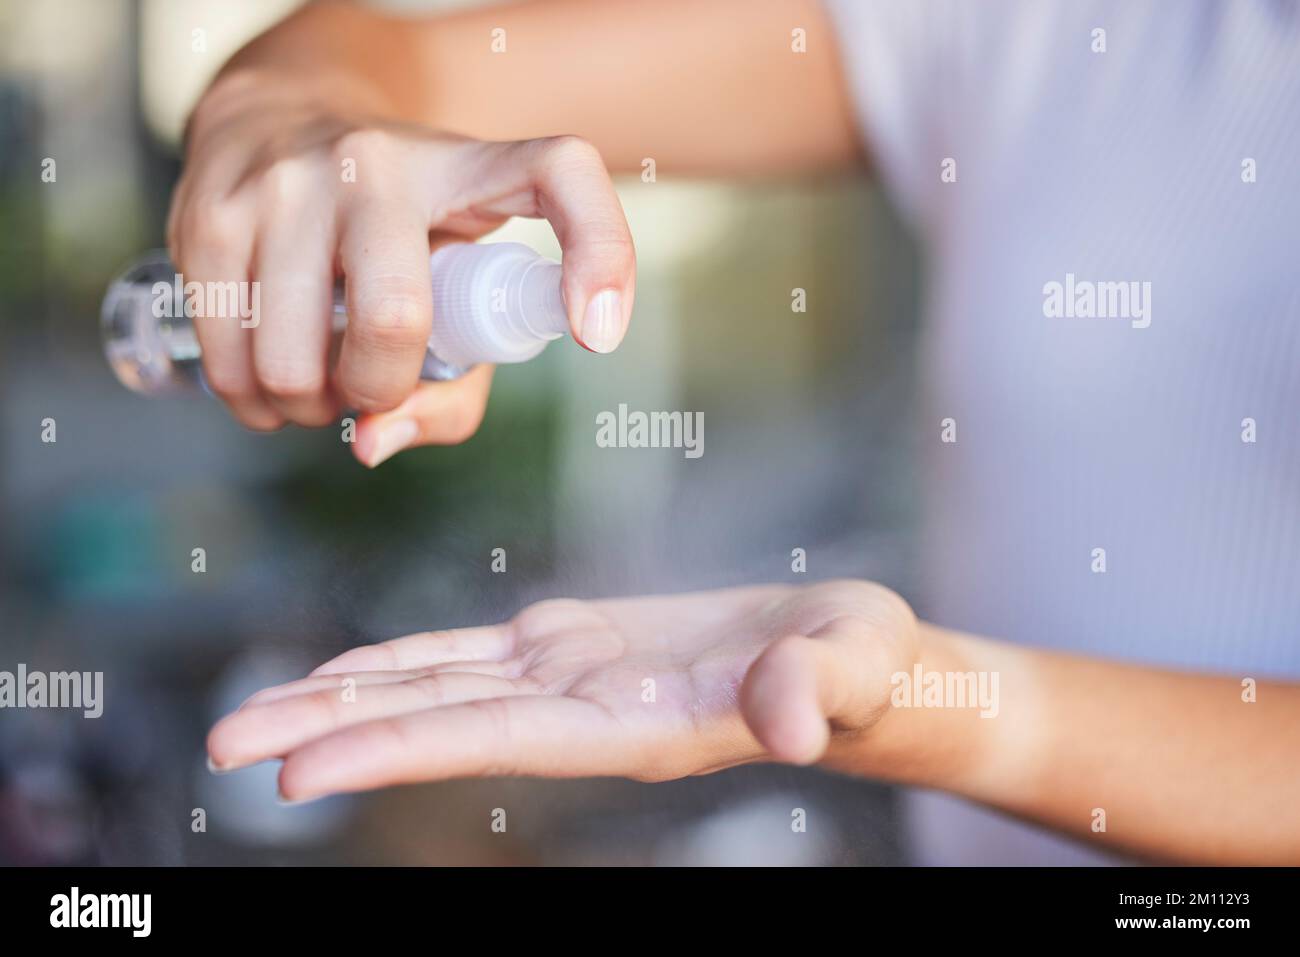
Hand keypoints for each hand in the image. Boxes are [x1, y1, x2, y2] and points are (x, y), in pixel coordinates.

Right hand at [169, 70, 634, 464]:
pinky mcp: (205, 209)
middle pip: (393, 320)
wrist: (283, 115)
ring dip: (305, 405)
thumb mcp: (457, 284)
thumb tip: (371, 443)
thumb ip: (453, 389)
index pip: (562, 177)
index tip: (596, 333)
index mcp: (472, 167)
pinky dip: (250, 397)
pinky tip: (267, 372)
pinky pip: (225, 354)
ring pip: (291, 358)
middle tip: (371, 384)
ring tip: (318, 376)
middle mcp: (378, 159)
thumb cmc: (398, 230)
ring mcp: (284, 178)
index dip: (599, 255)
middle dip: (377, 389)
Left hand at [207, 581, 917, 801]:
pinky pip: (468, 651)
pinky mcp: (574, 644)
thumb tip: (787, 723)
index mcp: (628, 728)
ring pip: (436, 684)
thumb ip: (811, 691)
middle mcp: (578, 713)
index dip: (395, 752)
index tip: (299, 774)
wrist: (854, 660)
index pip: (490, 742)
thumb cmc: (862, 669)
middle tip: (222, 746)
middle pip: (433, 722)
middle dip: (330, 733)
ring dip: (345, 695)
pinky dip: (404, 658)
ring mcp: (569, 677)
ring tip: (254, 709)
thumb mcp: (851, 669)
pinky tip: (349, 668)